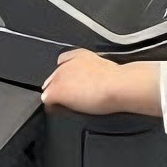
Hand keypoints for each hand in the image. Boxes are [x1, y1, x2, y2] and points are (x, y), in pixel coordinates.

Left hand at [41, 49, 155, 115]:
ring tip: (67, 106)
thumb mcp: (108, 70)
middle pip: (54, 77)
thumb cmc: (120, 81)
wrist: (119, 85)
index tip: (71, 84)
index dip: (66, 76)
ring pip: (49, 88)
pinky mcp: (57, 91)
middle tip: (72, 99)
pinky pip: (47, 101)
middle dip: (60, 87)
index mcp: (80, 55)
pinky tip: (61, 111)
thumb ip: (96, 72)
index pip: (63, 62)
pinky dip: (53, 107)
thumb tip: (99, 81)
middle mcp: (68, 63)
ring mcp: (60, 77)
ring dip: (57, 97)